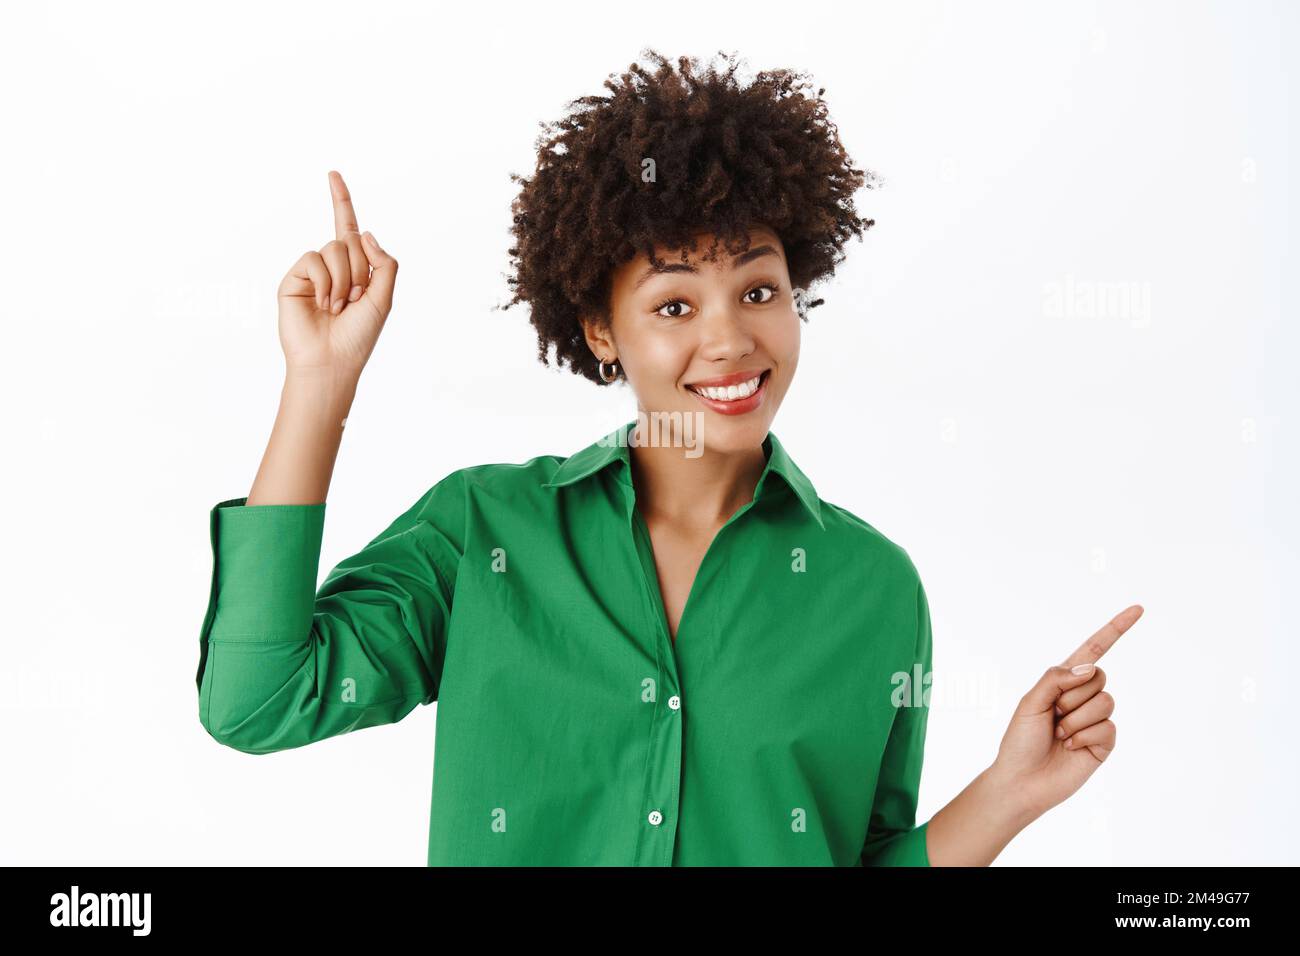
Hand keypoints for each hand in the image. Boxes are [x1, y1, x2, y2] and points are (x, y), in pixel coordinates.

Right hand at [275, 170, 397, 377]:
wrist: (331, 361)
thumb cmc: (358, 336)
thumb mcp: (384, 298)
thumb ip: (384, 263)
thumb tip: (364, 231)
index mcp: (354, 269)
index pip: (347, 228)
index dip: (341, 201)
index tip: (333, 174)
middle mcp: (331, 267)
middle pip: (349, 240)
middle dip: (360, 270)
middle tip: (356, 300)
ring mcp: (311, 272)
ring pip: (333, 248)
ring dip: (345, 279)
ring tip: (339, 306)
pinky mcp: (293, 279)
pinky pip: (313, 259)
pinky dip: (326, 281)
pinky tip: (324, 303)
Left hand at [988, 604, 1143, 819]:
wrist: (1023, 781)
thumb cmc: (1020, 740)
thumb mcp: (1030, 701)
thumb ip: (1056, 678)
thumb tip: (1090, 667)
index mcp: (1063, 681)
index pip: (1094, 650)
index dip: (1115, 629)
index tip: (1138, 609)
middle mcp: (1083, 697)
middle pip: (1099, 676)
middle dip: (1072, 696)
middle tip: (1052, 716)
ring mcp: (1096, 719)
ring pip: (1105, 701)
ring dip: (1076, 720)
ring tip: (1059, 735)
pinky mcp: (1105, 742)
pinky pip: (1108, 727)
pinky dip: (1085, 737)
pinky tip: (1070, 747)